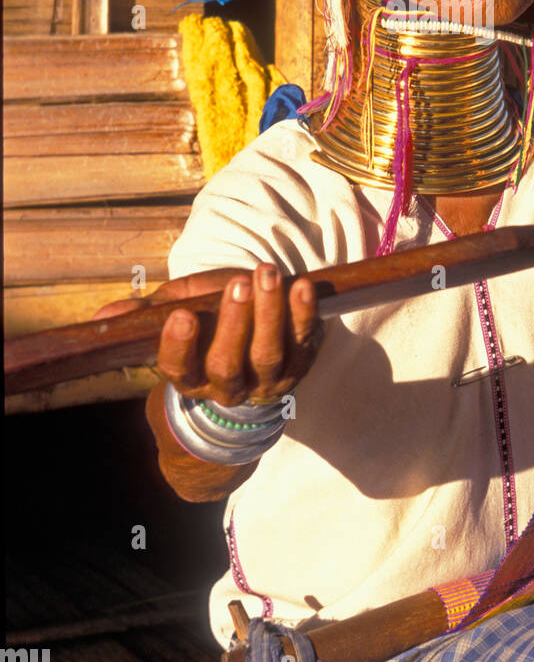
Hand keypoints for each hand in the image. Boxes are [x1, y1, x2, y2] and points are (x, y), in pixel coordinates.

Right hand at [153, 264, 322, 406]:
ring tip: (267, 275)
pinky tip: (301, 287)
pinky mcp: (298, 365)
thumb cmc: (207, 324)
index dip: (179, 345)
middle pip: (226, 364)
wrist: (252, 348)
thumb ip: (144, 313)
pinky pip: (303, 342)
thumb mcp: (175, 314)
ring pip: (266, 354)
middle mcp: (226, 387)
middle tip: (237, 283)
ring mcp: (265, 380)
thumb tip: (102, 316)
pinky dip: (304, 315)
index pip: (179, 368)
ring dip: (269, 314)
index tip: (183, 315)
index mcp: (190, 376)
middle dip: (233, 323)